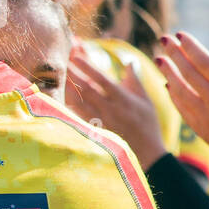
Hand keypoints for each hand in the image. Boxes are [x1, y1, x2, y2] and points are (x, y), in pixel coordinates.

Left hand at [65, 47, 167, 169]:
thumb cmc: (148, 124)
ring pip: (80, 101)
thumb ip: (135, 80)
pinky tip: (62, 96)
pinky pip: (79, 115)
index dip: (88, 67)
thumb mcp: (146, 100)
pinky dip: (70, 104)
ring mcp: (101, 121)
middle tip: (62, 60)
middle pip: (87, 88)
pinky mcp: (96, 130)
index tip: (76, 56)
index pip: (102, 79)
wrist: (147, 152)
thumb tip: (129, 61)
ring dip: (69, 87)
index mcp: (123, 99)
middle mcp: (110, 109)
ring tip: (60, 75)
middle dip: (74, 73)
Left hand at [156, 33, 208, 173]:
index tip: (180, 34)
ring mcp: (207, 118)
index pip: (204, 61)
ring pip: (181, 91)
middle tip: (164, 40)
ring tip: (161, 60)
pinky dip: (174, 96)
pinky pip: (183, 109)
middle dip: (175, 54)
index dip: (190, 46)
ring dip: (169, 73)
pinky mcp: (204, 132)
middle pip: (188, 73)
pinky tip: (170, 87)